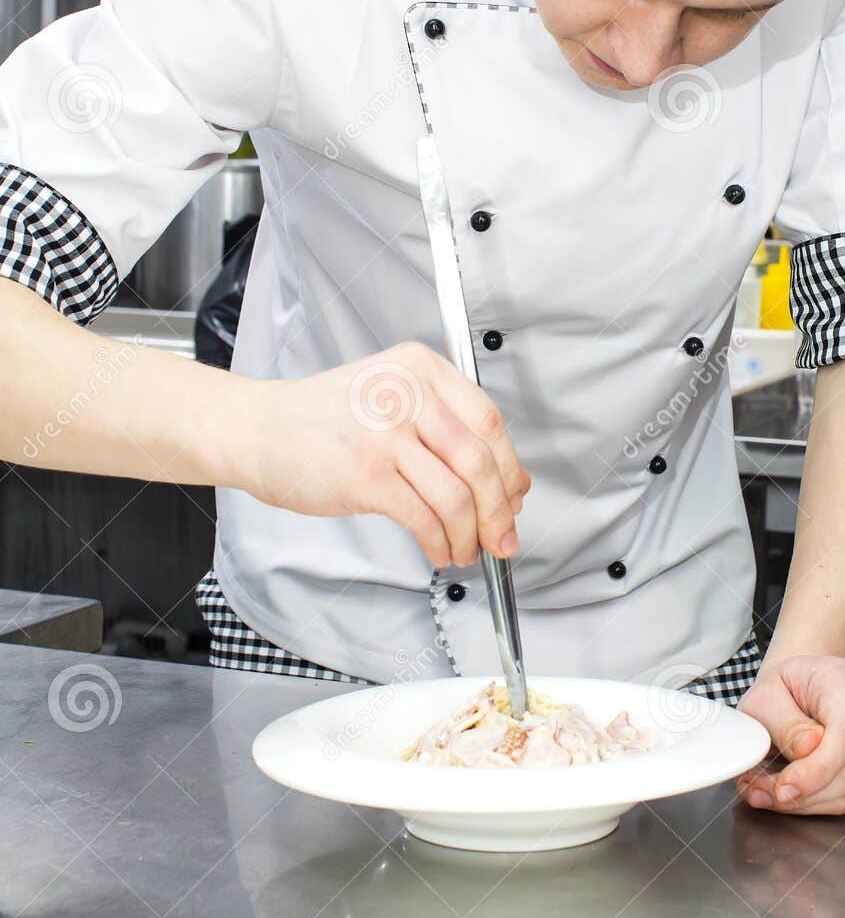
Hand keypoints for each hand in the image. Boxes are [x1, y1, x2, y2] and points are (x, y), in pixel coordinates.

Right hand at [244, 341, 530, 568]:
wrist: (258, 429)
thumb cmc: (323, 418)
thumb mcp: (389, 396)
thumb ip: (443, 426)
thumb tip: (502, 481)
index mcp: (419, 368)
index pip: (488, 420)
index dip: (509, 467)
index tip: (514, 496)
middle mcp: (406, 393)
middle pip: (479, 460)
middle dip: (499, 511)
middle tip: (502, 538)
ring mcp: (385, 433)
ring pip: (456, 495)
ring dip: (470, 534)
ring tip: (466, 549)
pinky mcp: (365, 475)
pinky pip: (424, 517)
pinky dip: (439, 542)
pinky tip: (437, 549)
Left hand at [735, 655, 844, 815]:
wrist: (801, 684)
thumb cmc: (783, 687)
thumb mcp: (765, 696)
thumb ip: (785, 724)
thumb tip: (807, 750)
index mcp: (844, 679)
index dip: (817, 770)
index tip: (783, 787)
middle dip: (805, 793)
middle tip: (762, 795)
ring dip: (808, 802)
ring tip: (768, 795)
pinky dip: (819, 802)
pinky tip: (790, 793)